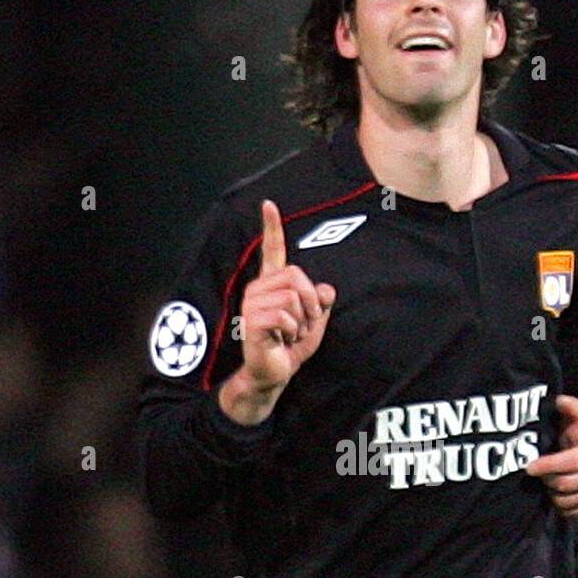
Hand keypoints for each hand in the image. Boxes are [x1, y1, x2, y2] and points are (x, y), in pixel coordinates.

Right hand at [218, 199, 335, 422]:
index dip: (271, 227)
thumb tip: (326, 289)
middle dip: (311, 302)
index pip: (272, 251)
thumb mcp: (314, 322)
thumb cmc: (290, 346)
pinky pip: (285, 315)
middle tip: (304, 323)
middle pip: (296, 275)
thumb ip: (321, 303)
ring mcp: (252, 304)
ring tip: (290, 334)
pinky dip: (292, 330)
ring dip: (301, 321)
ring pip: (293, 297)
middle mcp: (258, 289)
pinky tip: (282, 340)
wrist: (273, 373)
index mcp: (272, 284)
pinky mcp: (251, 321)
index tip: (269, 204)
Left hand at [525, 394, 577, 516]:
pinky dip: (559, 504)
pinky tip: (557, 491)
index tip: (529, 467)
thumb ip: (570, 406)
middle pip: (565, 484)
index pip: (571, 462)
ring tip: (548, 480)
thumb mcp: (575, 416)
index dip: (548, 465)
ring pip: (565, 500)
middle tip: (538, 473)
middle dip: (546, 479)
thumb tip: (561, 401)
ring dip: (551, 492)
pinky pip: (571, 512)